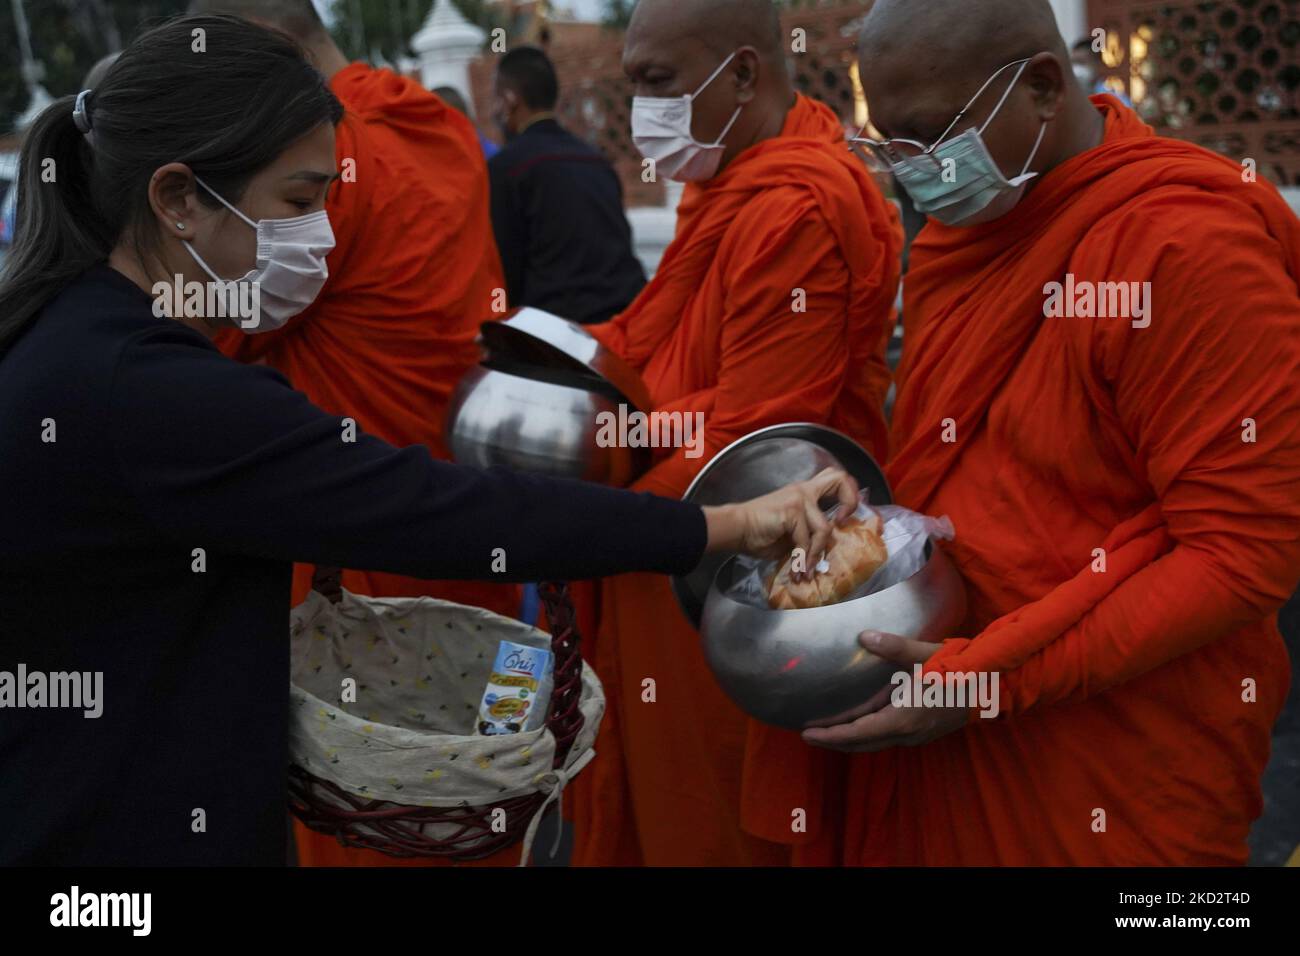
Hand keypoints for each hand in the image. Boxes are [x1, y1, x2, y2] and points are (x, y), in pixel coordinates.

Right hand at [703, 468, 859, 578]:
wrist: (735, 529)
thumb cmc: (758, 533)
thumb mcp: (791, 534)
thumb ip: (808, 535)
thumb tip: (822, 552)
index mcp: (804, 492)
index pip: (834, 480)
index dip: (847, 496)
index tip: (842, 519)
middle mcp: (804, 490)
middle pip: (839, 478)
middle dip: (850, 500)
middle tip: (843, 522)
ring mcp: (799, 498)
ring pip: (824, 529)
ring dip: (815, 555)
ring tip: (805, 572)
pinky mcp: (792, 510)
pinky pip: (806, 540)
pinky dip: (802, 560)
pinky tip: (796, 572)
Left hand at [800, 630, 969, 751]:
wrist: (992, 686)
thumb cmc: (959, 669)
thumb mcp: (924, 654)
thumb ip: (892, 647)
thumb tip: (863, 636)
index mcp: (902, 719)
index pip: (857, 733)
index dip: (830, 735)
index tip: (806, 733)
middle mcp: (906, 734)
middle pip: (862, 745)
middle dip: (834, 741)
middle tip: (809, 734)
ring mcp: (916, 736)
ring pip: (875, 743)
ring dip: (850, 739)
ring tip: (829, 730)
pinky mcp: (923, 732)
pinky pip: (887, 738)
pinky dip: (867, 735)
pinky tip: (860, 722)